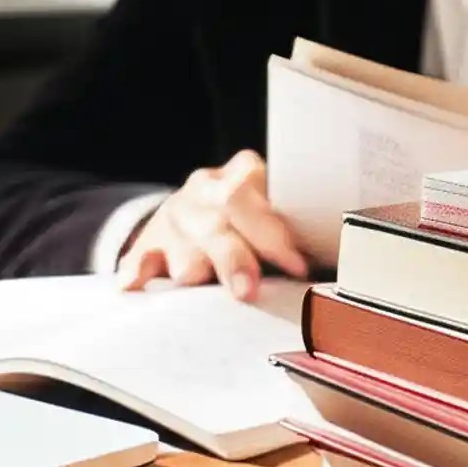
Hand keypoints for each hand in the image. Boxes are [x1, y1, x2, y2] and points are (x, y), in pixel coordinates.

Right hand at [116, 149, 308, 300]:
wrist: (197, 210)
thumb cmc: (254, 221)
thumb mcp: (275, 210)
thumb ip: (295, 232)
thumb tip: (334, 265)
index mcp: (242, 175)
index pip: (251, 197)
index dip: (273, 234)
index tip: (295, 267)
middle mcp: (204, 193)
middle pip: (217, 224)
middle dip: (233, 259)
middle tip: (246, 290)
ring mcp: (174, 220)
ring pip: (184, 252)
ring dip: (193, 272)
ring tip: (199, 285)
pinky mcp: (148, 245)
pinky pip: (139, 260)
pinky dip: (137, 273)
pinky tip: (133, 285)